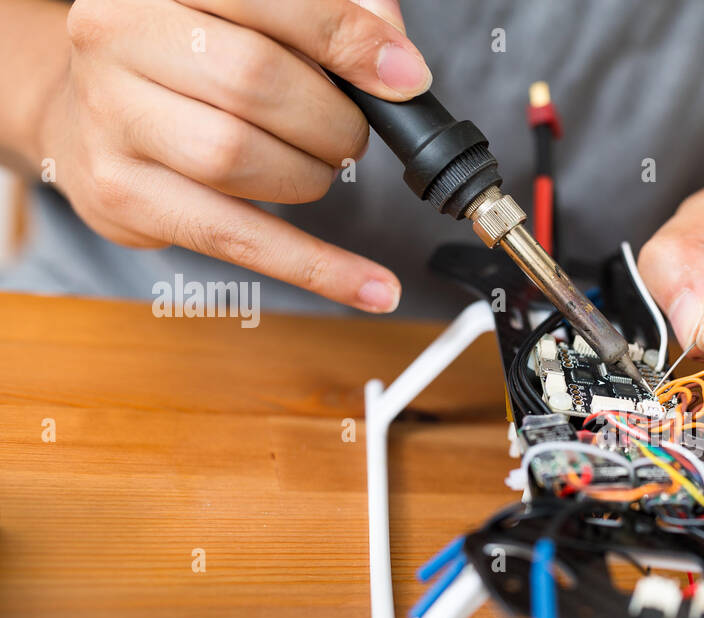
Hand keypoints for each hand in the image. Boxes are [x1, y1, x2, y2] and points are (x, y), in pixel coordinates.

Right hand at [37, 0, 428, 311]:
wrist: (85, 113)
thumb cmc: (188, 60)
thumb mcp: (249, 17)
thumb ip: (329, 20)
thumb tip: (396, 61)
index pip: (265, 0)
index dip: (344, 40)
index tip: (404, 77)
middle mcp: (117, 37)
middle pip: (252, 81)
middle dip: (330, 119)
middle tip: (349, 135)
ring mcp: (110, 119)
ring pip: (238, 157)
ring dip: (311, 176)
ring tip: (318, 169)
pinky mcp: (121, 196)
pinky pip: (237, 241)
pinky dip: (318, 269)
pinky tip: (371, 289)